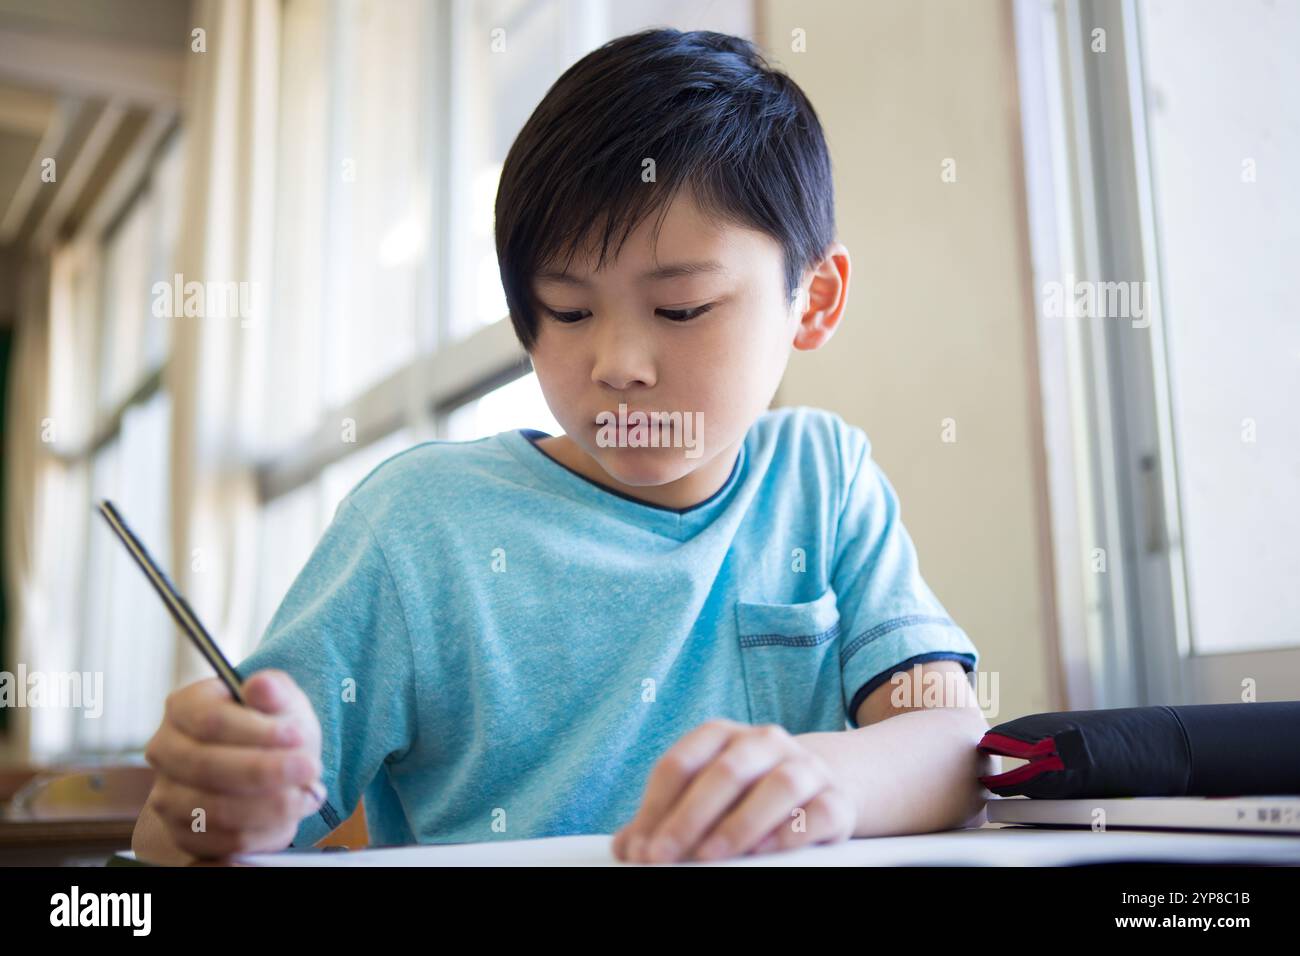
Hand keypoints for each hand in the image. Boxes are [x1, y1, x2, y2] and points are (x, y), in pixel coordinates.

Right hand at [142, 670, 324, 858]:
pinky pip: (223, 843)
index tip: (297, 735)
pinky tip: (290, 816)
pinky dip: (264, 833)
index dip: (256, 731)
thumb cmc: (272, 726)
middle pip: (207, 767)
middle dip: (266, 771)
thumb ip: (274, 691)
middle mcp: (166, 751)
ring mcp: (168, 795)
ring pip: (215, 810)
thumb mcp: (281, 700)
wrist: (266, 766)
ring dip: (270, 806)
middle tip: (310, 768)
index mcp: (183, 708)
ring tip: (307, 793)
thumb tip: (261, 684)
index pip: (210, 720)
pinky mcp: (184, 833)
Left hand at [611, 718, 857, 862]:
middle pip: (725, 771)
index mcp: (723, 737)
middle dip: (689, 818)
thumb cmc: (744, 795)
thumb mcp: (703, 797)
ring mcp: (805, 767)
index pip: (682, 763)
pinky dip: (790, 833)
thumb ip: (665, 820)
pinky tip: (764, 853)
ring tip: (711, 856)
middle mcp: (765, 742)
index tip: (642, 849)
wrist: (815, 787)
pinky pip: (818, 813)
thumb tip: (627, 849)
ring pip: (778, 786)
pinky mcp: (836, 799)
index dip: (657, 808)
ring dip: (740, 824)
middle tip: (665, 857)